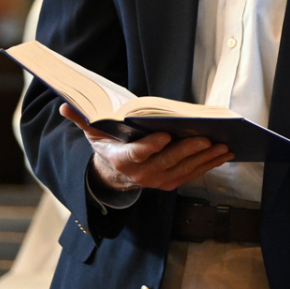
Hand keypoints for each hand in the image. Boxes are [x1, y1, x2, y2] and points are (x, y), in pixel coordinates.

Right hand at [59, 104, 230, 193]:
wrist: (114, 174)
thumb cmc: (109, 146)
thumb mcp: (94, 132)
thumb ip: (83, 119)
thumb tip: (65, 106)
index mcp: (122, 159)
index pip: (137, 154)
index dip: (151, 147)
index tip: (166, 136)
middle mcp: (141, 174)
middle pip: (167, 162)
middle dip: (188, 150)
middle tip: (207, 139)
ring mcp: (157, 181)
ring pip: (184, 170)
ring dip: (205, 159)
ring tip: (223, 146)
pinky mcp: (170, 183)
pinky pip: (192, 174)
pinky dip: (209, 165)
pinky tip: (224, 154)